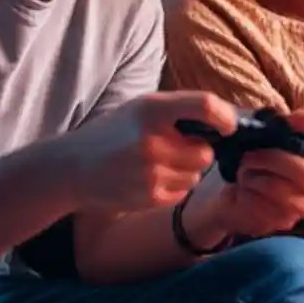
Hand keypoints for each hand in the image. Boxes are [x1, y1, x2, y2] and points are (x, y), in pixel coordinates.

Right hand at [61, 92, 230, 212]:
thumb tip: (226, 119)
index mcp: (152, 110)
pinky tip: (150, 178)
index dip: (225, 116)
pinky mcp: (150, 196)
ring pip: (196, 174)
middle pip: (205, 151)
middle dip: (198, 150)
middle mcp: (152, 141)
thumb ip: (179, 110)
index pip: (204, 105)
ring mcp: (151, 172)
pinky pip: (183, 191)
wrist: (74, 168)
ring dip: (186, 170)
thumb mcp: (141, 108)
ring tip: (157, 163)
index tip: (229, 126)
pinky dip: (174, 186)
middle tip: (177, 148)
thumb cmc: (115, 133)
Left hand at [196, 111, 303, 237]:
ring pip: (284, 194)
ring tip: (244, 175)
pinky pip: (266, 210)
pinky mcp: (285, 221)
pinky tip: (243, 192)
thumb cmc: (252, 161)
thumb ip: (267, 123)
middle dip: (272, 162)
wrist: (235, 194)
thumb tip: (275, 119)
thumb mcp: (257, 135)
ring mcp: (303, 203)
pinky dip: (248, 197)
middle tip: (248, 157)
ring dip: (255, 180)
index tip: (290, 119)